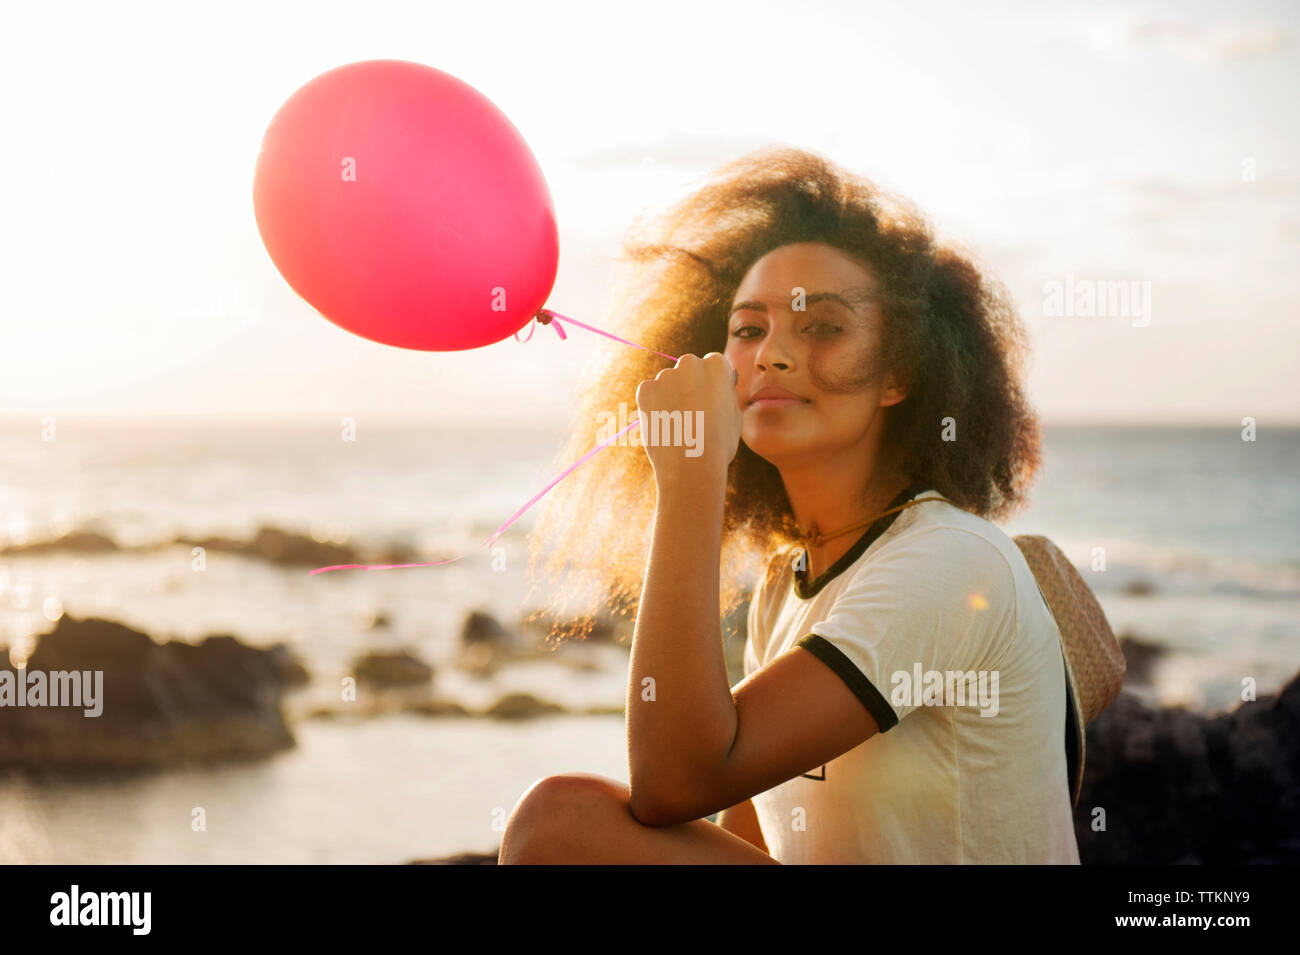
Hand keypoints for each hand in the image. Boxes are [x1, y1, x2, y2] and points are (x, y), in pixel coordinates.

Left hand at [634, 352, 741, 485]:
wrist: (691, 466)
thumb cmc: (718, 445)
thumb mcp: (733, 416)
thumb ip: (725, 394)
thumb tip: (719, 387)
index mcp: (717, 365)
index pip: (713, 363)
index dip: (711, 383)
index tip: (709, 398)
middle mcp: (690, 364)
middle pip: (689, 368)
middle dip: (689, 384)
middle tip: (691, 413)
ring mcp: (666, 375)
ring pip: (668, 382)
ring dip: (670, 396)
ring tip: (677, 426)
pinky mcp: (645, 389)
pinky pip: (650, 393)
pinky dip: (653, 406)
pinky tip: (664, 425)